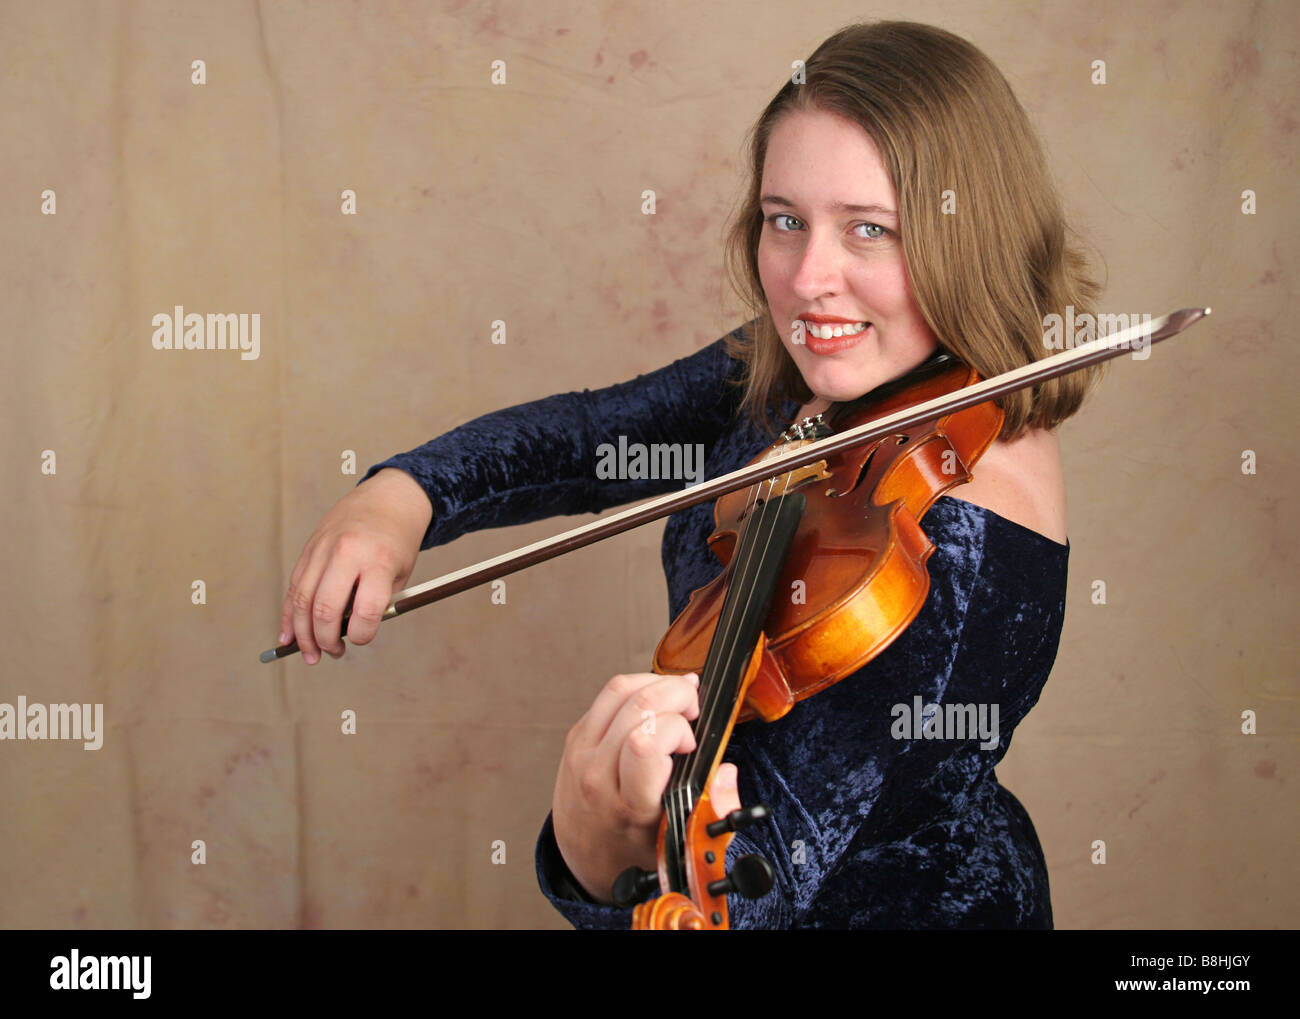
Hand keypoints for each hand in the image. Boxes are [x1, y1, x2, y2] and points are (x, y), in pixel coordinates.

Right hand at [278, 468, 432, 663]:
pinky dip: (290, 614)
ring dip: (303, 634)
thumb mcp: (401, 573)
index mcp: (378, 560)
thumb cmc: (397, 541)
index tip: (360, 639)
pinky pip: (295, 586)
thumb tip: (346, 633)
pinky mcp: (309, 549)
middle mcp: (347, 553)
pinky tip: (289, 636)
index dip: (361, 635)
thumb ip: (377, 603)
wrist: (386, 499)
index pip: (365, 611)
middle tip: (333, 652)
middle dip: (325, 640)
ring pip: (303, 600)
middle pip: (325, 608)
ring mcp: (323, 549)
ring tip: (311, 654)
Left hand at [551, 671, 741, 903]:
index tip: (690, 743)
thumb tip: (726, 771)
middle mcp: (600, 775)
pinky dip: (638, 689)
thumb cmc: (631, 847)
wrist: (584, 855)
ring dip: (657, 683)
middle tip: (691, 710)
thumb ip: (714, 810)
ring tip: (675, 700)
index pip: (645, 745)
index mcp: (630, 804)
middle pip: (638, 706)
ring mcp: (582, 753)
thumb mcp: (679, 841)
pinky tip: (654, 704)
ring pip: (620, 690)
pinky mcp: (575, 737)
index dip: (676, 730)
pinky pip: (607, 695)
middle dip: (676, 694)